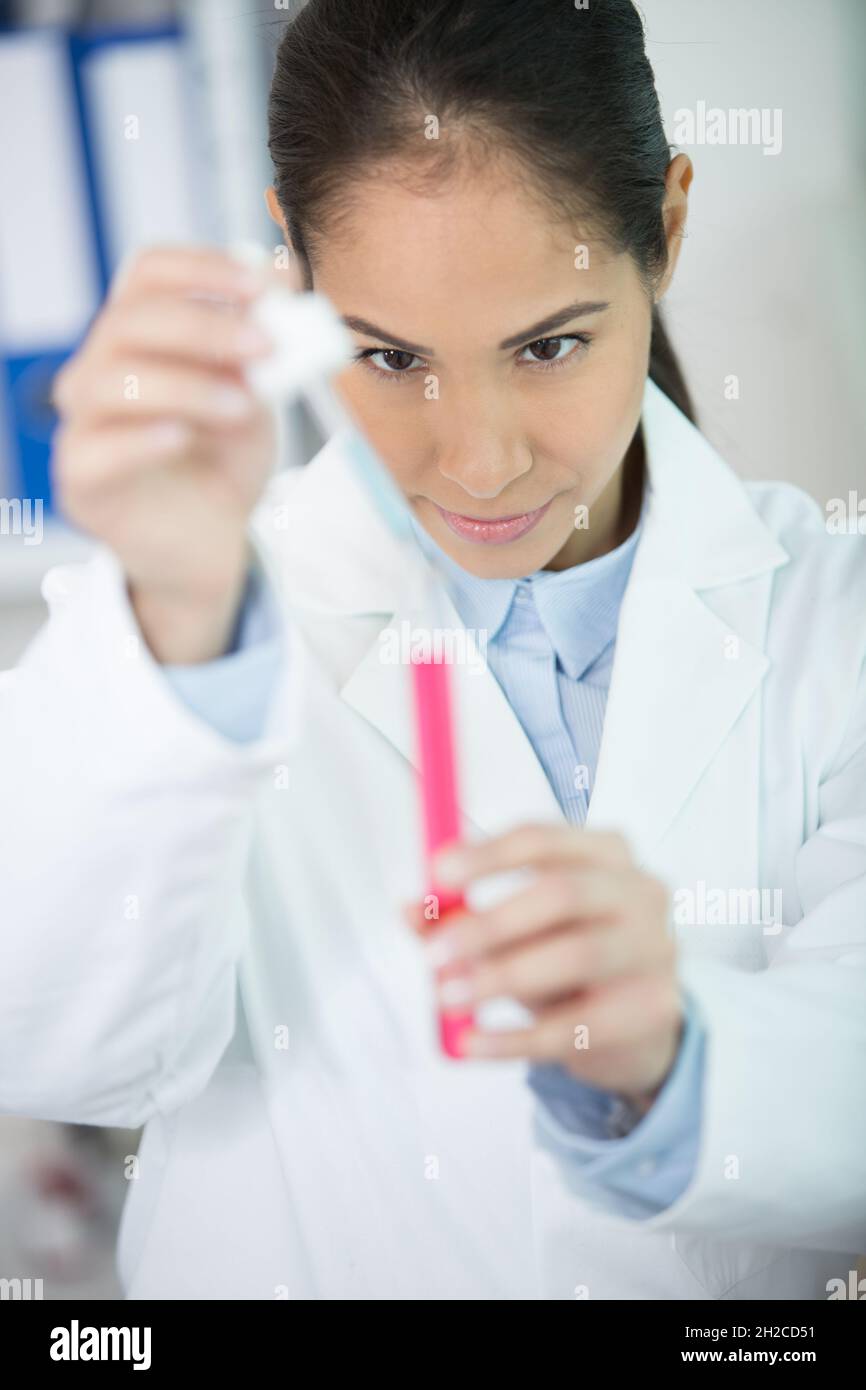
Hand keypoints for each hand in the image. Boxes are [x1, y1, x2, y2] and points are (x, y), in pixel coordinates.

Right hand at [51, 244, 299, 662]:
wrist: (214, 540)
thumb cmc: (224, 458)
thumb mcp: (257, 395)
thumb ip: (264, 348)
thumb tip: (282, 281)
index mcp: (140, 334)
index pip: (150, 272)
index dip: (203, 268)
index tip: (264, 287)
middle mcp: (101, 367)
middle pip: (131, 319)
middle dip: (206, 326)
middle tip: (265, 346)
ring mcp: (84, 423)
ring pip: (113, 381)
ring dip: (187, 385)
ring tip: (242, 407)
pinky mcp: (81, 479)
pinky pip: (97, 449)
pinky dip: (143, 438)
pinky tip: (184, 437)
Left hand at [403, 824, 683, 1106]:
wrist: (633, 1026)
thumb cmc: (566, 957)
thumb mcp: (516, 929)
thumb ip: (462, 915)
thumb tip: (411, 909)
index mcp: (605, 852)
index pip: (543, 839)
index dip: (488, 855)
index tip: (438, 875)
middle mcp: (640, 890)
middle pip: (563, 893)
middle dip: (491, 924)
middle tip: (435, 955)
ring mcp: (656, 948)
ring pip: (576, 956)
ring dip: (501, 977)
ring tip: (450, 998)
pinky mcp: (655, 1008)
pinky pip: (576, 1025)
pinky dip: (515, 1038)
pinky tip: (473, 1042)